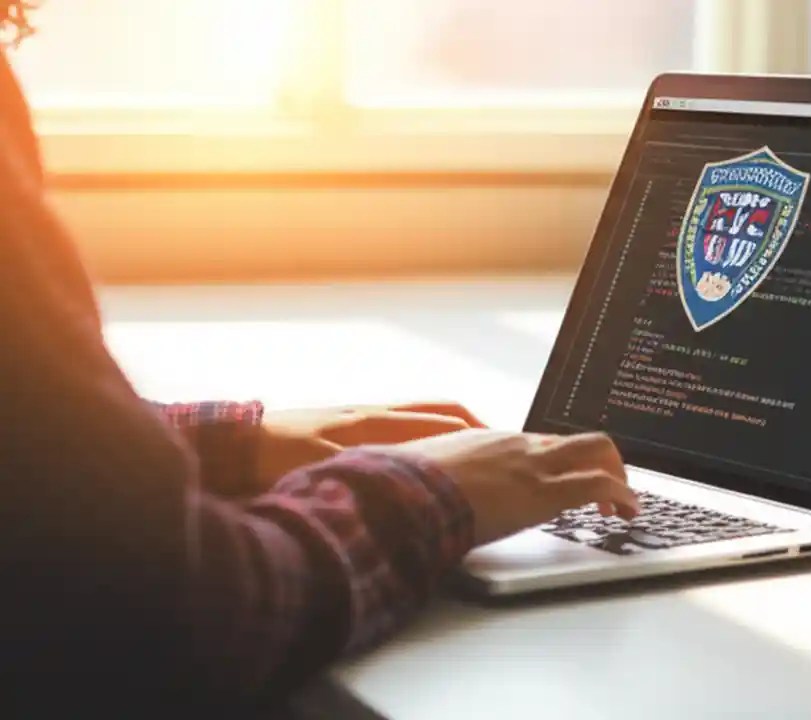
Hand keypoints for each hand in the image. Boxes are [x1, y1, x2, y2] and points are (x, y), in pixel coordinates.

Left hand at [256, 401, 483, 488]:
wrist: (228, 446)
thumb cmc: (272, 461)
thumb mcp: (326, 469)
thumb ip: (374, 469)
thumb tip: (417, 472)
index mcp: (374, 423)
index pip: (444, 424)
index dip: (479, 437)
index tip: (505, 450)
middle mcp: (372, 414)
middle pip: (440, 413)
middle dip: (477, 427)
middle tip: (503, 446)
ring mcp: (358, 417)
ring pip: (420, 416)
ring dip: (452, 428)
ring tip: (475, 447)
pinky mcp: (342, 425)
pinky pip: (397, 424)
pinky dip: (423, 434)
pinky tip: (423, 454)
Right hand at [382, 429, 639, 545]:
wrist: (401, 494)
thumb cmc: (403, 489)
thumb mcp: (421, 476)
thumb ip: (434, 480)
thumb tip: (414, 493)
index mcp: (492, 443)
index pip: (544, 444)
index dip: (564, 464)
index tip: (567, 482)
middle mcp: (519, 445)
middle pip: (580, 440)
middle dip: (605, 462)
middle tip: (611, 491)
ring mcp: (532, 464)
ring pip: (597, 450)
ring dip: (618, 477)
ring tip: (623, 505)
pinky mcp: (542, 492)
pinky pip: (596, 483)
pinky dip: (622, 495)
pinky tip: (628, 511)